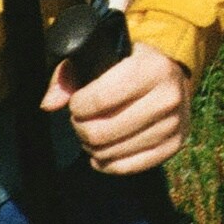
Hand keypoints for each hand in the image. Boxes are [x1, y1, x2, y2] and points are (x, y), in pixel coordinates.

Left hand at [43, 46, 189, 175]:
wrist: (172, 75)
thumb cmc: (129, 64)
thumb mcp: (101, 55)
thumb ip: (69, 75)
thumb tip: (49, 104)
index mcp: (153, 68)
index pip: (99, 100)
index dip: (77, 105)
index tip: (78, 101)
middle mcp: (169, 98)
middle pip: (101, 132)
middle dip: (81, 128)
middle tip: (83, 119)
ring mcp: (174, 125)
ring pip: (110, 153)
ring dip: (93, 146)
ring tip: (95, 131)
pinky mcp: (174, 146)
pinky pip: (127, 167)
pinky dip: (108, 163)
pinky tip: (104, 150)